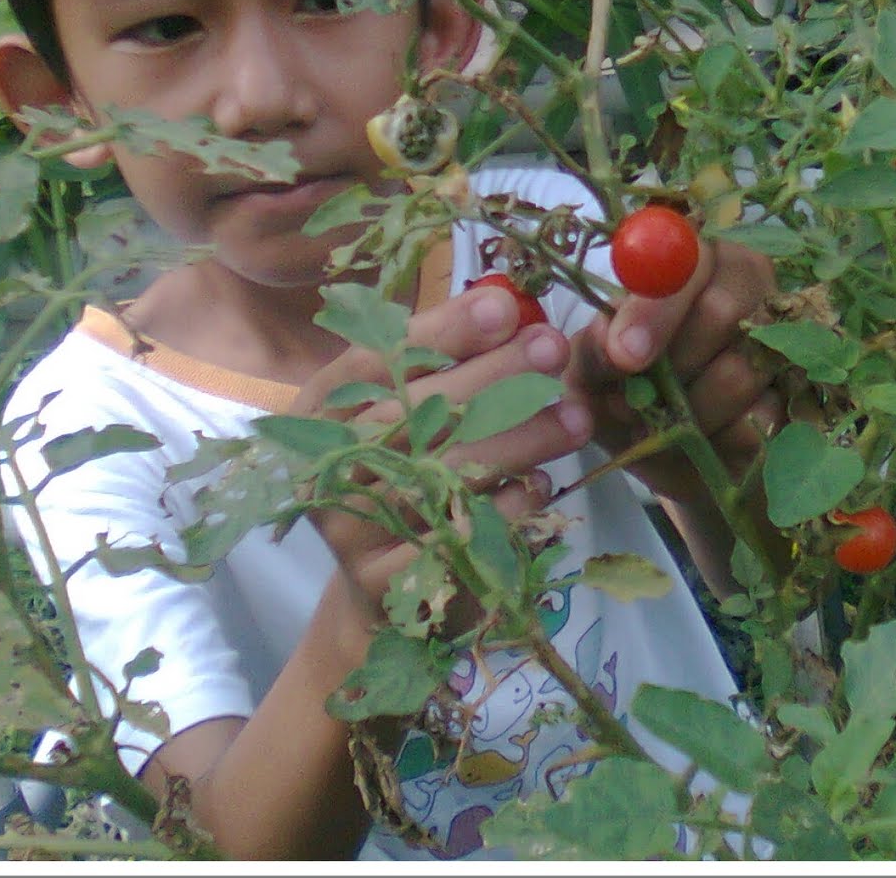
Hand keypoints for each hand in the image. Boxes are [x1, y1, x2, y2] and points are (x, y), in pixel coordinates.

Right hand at [290, 286, 593, 641]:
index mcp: (319, 415)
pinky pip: (454, 538)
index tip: (501, 307)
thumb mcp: (410, 415)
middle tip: (552, 350)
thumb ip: (444, 366)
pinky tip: (540, 486)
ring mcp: (350, 530)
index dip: (437, 332)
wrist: (381, 589)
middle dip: (491, 378)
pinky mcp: (384, 583)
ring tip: (575, 417)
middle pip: (410, 416)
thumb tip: (508, 307)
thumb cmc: (405, 477)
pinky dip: (503, 509)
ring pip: (440, 476)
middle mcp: (325, 470)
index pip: (371, 363)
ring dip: (517, 441)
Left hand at [566, 236, 782, 503]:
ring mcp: (781, 334)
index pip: (683, 260)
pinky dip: (717, 441)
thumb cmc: (620, 392)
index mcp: (690, 259)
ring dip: (689, 413)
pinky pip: (760, 420)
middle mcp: (745, 280)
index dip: (654, 309)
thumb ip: (595, 352)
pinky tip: (699, 443)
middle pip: (719, 312)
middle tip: (635, 403)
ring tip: (660, 425)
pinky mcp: (797, 394)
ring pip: (739, 372)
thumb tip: (618, 350)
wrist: (663, 452)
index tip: (625, 355)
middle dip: (671, 367)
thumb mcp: (591, 371)